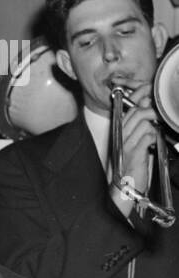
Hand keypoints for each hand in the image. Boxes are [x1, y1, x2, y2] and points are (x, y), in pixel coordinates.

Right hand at [112, 89, 158, 218]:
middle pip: (136, 111)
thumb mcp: (131, 146)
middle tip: (160, 107)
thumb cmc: (129, 168)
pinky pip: (147, 136)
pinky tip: (154, 143)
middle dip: (151, 106)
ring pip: (143, 121)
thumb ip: (138, 130)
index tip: (148, 88)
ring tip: (157, 130)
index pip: (126, 107)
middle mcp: (119, 135)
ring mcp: (125, 143)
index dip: (137, 95)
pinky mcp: (134, 152)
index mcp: (117, 132)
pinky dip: (154, 137)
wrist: (123, 190)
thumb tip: (149, 113)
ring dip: (154, 123)